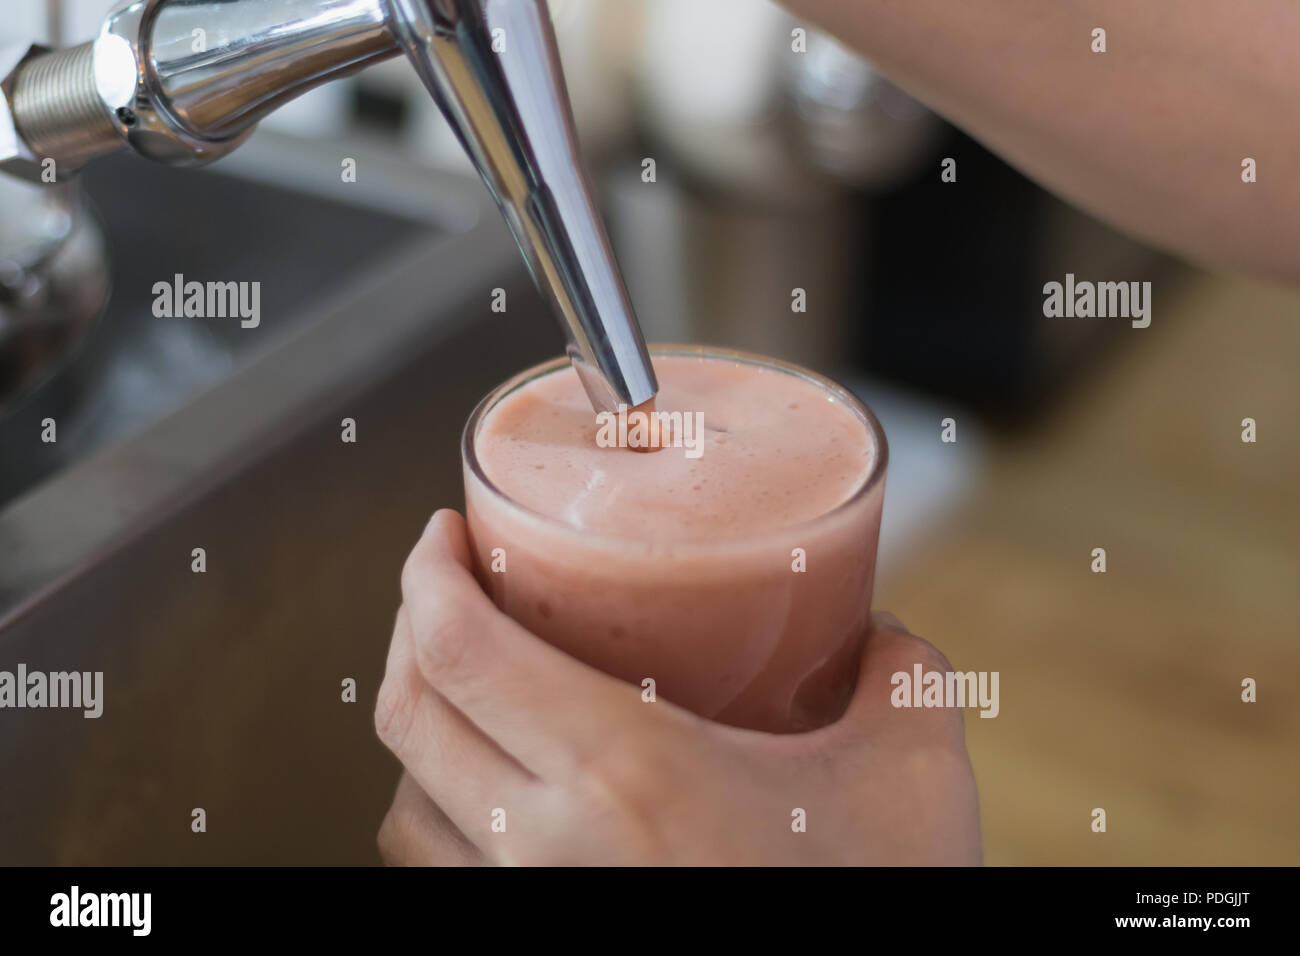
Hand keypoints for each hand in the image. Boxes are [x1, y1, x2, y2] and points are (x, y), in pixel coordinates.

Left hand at [375, 510, 981, 864]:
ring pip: (405, 808)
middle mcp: (547, 847)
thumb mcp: (914, 777)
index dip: (424, 573)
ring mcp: (529, 907)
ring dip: (421, 731)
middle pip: (410, 716)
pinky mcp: (533, 938)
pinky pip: (442, 873)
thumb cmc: (873, 899)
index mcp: (624, 775)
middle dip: (409, 631)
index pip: (459, 651)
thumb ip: (902, 677)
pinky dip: (439, 816)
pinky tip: (493, 795)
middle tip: (452, 585)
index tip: (443, 531)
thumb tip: (881, 630)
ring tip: (467, 687)